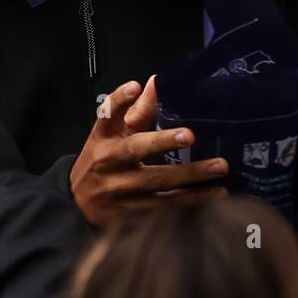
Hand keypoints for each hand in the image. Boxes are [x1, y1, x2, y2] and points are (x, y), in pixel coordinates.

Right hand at [70, 79, 228, 226]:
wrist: (78, 205)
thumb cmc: (100, 161)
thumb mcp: (111, 135)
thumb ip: (135, 111)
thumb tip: (156, 82)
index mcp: (103, 138)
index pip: (108, 114)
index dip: (120, 99)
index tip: (135, 86)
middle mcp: (109, 163)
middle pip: (136, 150)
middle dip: (163, 142)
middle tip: (191, 136)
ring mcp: (121, 192)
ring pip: (157, 185)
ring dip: (190, 178)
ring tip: (219, 170)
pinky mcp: (134, 215)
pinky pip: (166, 208)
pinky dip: (192, 202)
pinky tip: (215, 195)